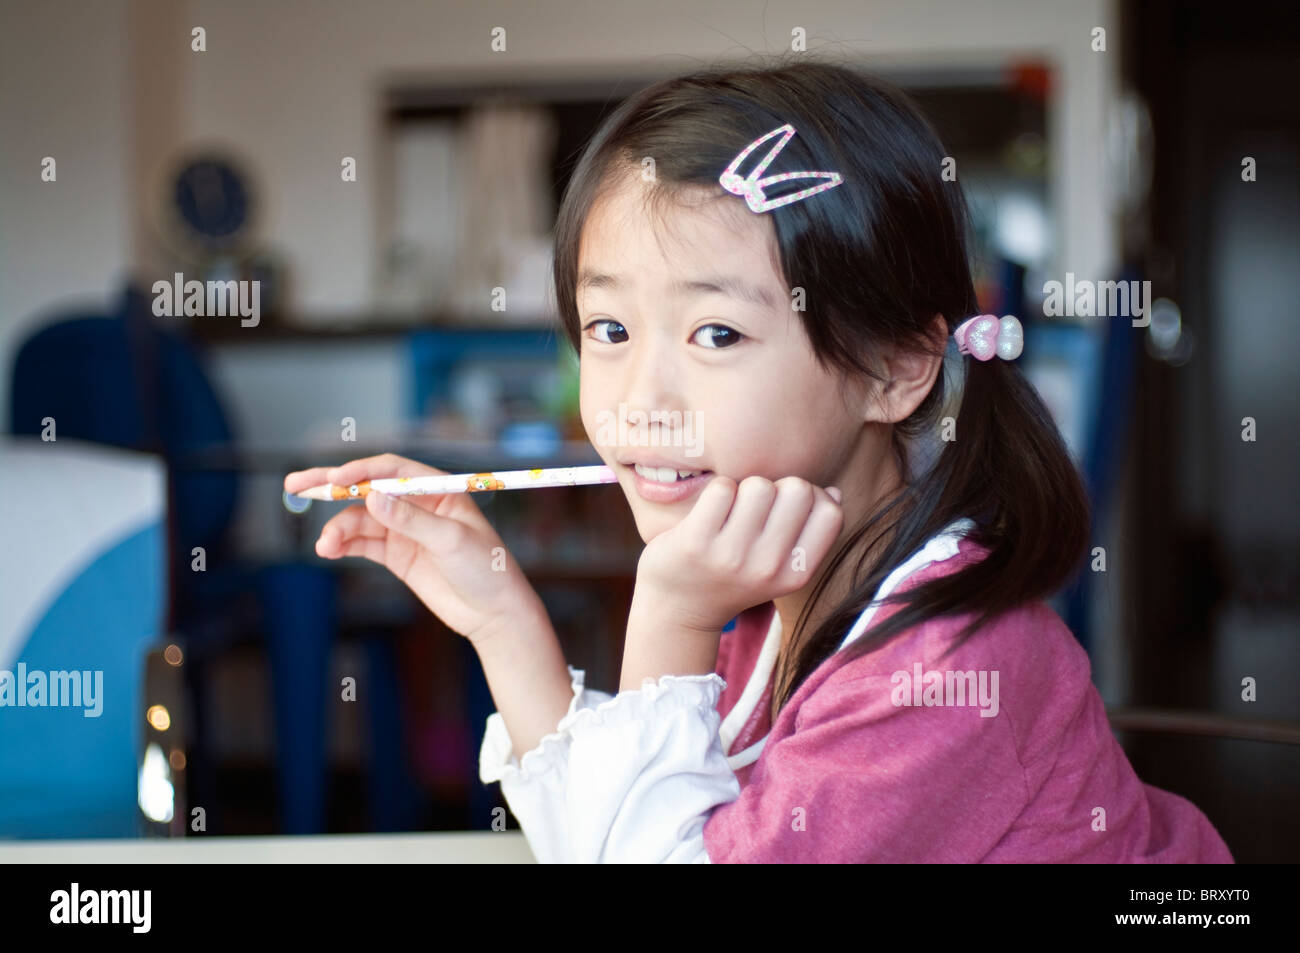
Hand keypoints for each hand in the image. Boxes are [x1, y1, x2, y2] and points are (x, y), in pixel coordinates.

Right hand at [284, 453, 545, 646]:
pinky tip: (328, 549)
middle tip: (295, 483)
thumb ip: (411, 520)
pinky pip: (362, 544)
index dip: (361, 470)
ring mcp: (405, 530)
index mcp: (438, 489)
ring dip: (338, 529)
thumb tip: (372, 498)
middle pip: (367, 488)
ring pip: (360, 520)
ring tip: (325, 545)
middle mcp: (418, 505)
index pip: (392, 470)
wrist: (494, 614)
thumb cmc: (486, 568)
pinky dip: (343, 545)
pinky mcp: (397, 556)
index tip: (335, 479)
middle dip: (330, 485)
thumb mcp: (450, 541)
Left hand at [633, 475, 844, 633]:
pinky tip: (710, 513)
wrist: (678, 609)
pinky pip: (723, 487)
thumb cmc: (734, 576)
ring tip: (732, 513)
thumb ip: (809, 533)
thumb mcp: (779, 568)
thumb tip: (834, 493)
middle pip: (798, 489)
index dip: (814, 496)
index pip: (831, 513)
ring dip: (745, 489)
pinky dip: (717, 491)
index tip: (789, 507)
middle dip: (778, 488)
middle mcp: (768, 568)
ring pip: (759, 485)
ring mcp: (731, 556)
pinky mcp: (696, 541)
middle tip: (756, 509)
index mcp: (796, 575)